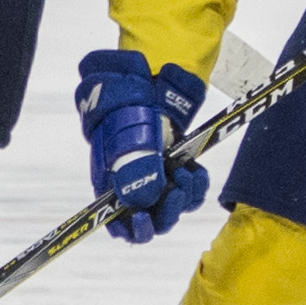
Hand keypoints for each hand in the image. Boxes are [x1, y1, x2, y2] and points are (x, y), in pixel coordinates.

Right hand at [75, 49, 208, 242]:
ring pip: (171, 208)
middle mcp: (131, 182)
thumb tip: (142, 201)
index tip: (143, 220)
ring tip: (186, 173)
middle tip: (175, 191)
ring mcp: (154, 176)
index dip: (127, 228)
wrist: (149, 76)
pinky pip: (190, 192)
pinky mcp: (174, 168)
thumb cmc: (128, 96)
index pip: (113, 219)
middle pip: (147, 221)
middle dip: (165, 214)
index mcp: (109, 177)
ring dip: (184, 197)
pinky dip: (197, 186)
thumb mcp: (129, 126)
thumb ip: (135, 165)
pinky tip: (195, 170)